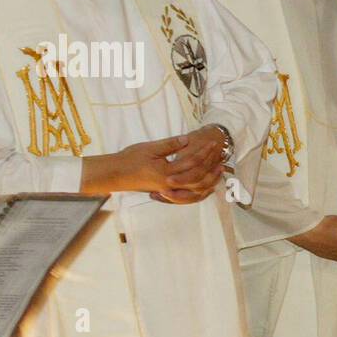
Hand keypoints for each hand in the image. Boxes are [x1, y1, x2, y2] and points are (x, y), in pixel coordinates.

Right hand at [84, 131, 223, 200]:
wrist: (115, 174)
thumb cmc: (129, 159)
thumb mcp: (150, 148)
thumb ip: (170, 144)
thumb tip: (188, 139)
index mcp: (166, 172)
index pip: (192, 162)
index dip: (204, 152)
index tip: (213, 143)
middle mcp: (170, 184)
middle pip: (198, 178)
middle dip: (211, 168)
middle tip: (221, 158)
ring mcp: (168, 191)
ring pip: (195, 191)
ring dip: (208, 182)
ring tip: (218, 173)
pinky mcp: (166, 193)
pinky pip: (187, 197)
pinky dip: (199, 193)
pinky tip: (205, 186)